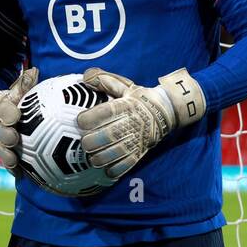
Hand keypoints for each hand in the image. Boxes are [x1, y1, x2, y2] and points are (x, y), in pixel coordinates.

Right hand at [0, 68, 39, 176]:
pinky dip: (14, 170)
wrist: (8, 113)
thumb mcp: (21, 89)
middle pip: (0, 132)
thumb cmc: (19, 100)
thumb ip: (25, 83)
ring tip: (14, 164)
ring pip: (3, 149)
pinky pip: (10, 162)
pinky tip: (21, 177)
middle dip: (5, 136)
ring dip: (7, 157)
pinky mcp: (8, 153)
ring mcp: (3, 141)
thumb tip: (33, 70)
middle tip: (13, 139)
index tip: (15, 115)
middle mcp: (0, 126)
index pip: (4, 111)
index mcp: (4, 110)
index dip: (8, 113)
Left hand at [78, 67, 205, 178]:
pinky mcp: (141, 151)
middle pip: (109, 135)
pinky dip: (115, 169)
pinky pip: (128, 165)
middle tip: (84, 142)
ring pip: (117, 152)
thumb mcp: (124, 86)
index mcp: (125, 106)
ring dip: (100, 157)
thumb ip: (104, 80)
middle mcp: (131, 123)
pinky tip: (106, 169)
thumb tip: (86, 76)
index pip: (106, 112)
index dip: (89, 118)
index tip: (80, 121)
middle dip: (92, 141)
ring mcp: (137, 139)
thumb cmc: (138, 98)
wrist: (166, 111)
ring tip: (92, 156)